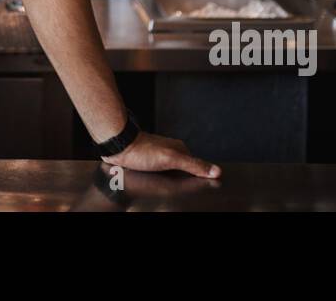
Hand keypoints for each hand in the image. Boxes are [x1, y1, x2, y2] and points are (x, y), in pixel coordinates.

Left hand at [100, 131, 220, 178]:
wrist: (119, 147)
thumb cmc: (142, 151)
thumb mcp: (172, 159)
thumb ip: (193, 165)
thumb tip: (216, 171)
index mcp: (180, 148)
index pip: (196, 166)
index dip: (198, 178)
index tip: (199, 187)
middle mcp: (170, 151)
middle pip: (182, 171)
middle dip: (180, 181)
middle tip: (173, 188)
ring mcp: (158, 156)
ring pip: (169, 174)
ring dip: (167, 182)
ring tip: (161, 187)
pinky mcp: (147, 162)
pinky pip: (156, 175)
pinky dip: (156, 180)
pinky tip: (153, 184)